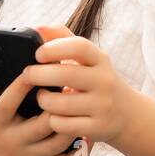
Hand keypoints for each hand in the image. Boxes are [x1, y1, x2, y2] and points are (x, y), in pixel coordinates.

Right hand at [0, 66, 93, 155]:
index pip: (9, 102)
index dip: (23, 84)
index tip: (36, 66)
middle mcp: (14, 141)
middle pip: (43, 123)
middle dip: (60, 104)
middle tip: (73, 82)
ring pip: (59, 142)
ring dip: (74, 122)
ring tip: (83, 102)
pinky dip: (81, 151)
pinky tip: (88, 134)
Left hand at [30, 24, 138, 144]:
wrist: (127, 113)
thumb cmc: (98, 81)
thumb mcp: (88, 59)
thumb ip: (63, 40)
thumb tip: (38, 28)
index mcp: (101, 60)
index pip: (80, 47)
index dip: (55, 48)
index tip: (38, 53)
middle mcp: (105, 81)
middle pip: (65, 75)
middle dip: (38, 74)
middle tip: (27, 75)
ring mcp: (102, 105)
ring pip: (59, 104)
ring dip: (43, 100)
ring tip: (43, 97)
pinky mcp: (97, 127)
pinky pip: (62, 125)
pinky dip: (52, 121)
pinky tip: (54, 116)